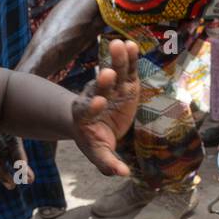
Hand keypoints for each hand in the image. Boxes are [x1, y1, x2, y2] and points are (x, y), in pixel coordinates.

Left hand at [71, 38, 138, 177]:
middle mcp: (96, 98)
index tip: (98, 103)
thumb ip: (107, 163)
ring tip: (119, 45)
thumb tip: (123, 174)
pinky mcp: (124, 83)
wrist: (94, 123)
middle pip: (98, 88)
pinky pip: (127, 69)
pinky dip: (129, 58)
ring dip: (116, 60)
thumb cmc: (94, 140)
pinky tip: (132, 45)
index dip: (92, 107)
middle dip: (103, 82)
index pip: (87, 111)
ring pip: (112, 72)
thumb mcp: (98, 153)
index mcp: (85, 117)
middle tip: (105, 74)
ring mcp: (110, 88)